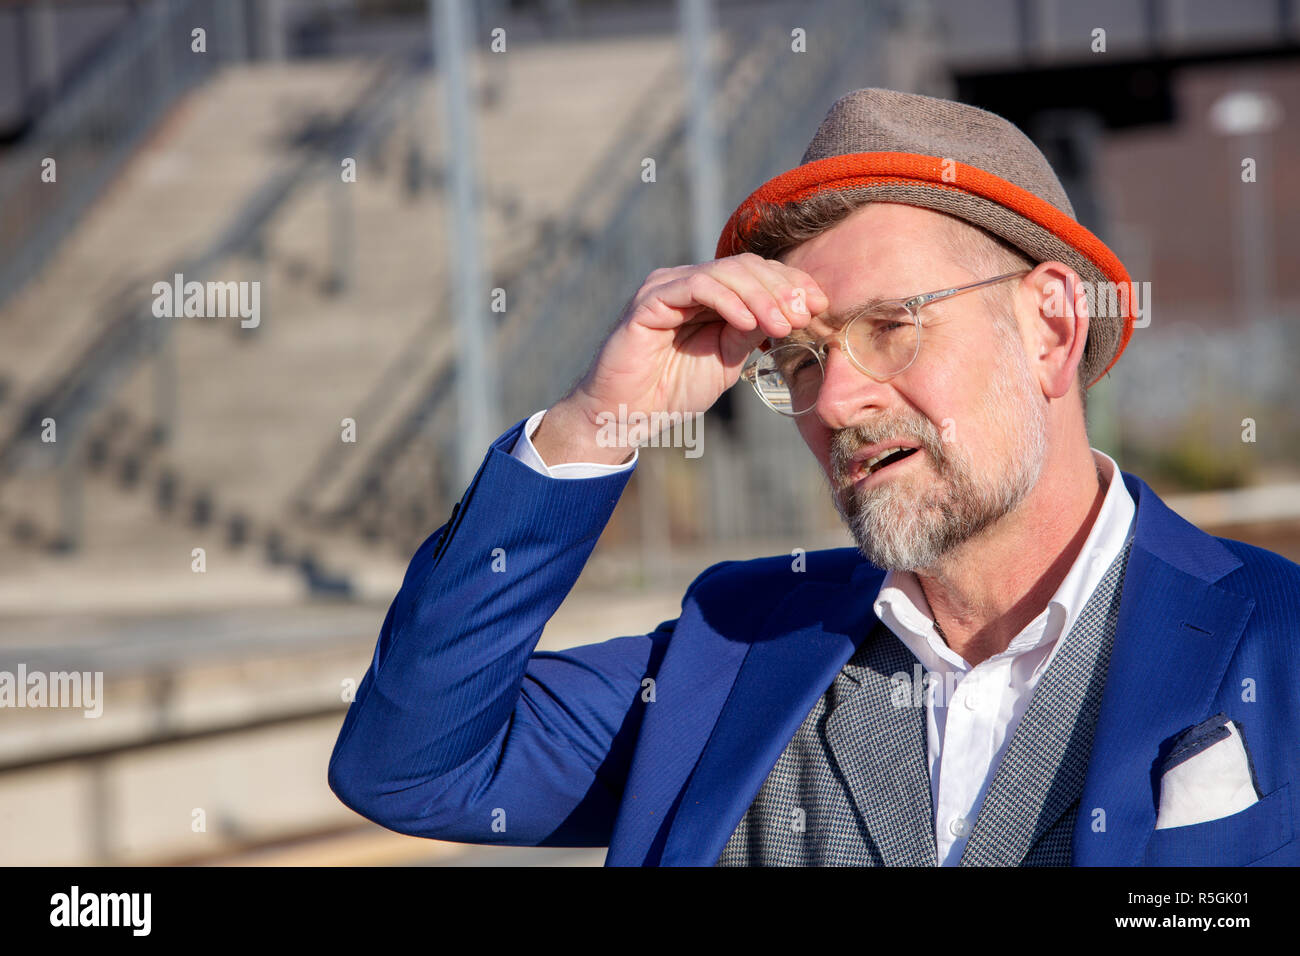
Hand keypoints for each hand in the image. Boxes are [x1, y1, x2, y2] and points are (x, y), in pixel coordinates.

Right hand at [532, 254, 827, 465]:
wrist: (626, 415)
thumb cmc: (672, 390)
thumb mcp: (726, 359)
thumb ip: (751, 332)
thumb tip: (792, 312)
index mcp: (706, 293)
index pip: (756, 273)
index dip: (791, 285)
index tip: (821, 307)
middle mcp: (685, 281)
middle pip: (745, 266)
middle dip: (782, 289)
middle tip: (806, 315)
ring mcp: (665, 287)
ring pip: (725, 272)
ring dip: (762, 296)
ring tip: (783, 325)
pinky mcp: (649, 301)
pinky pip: (696, 287)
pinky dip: (728, 301)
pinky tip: (749, 324)